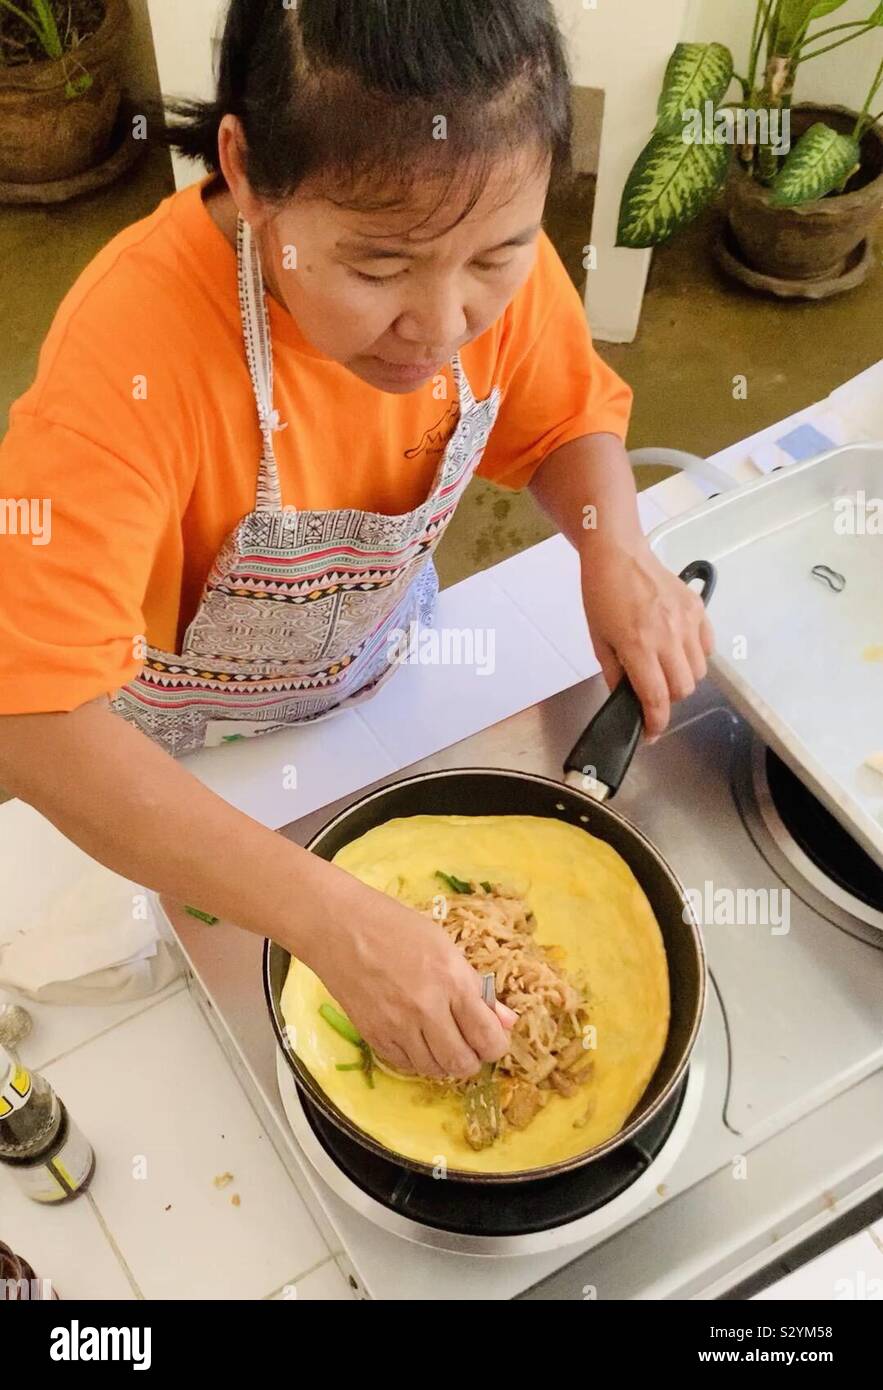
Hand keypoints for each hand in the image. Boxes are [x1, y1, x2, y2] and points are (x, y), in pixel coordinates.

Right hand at [304, 865, 515, 1079]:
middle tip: (467, 1042)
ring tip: (442, 1041)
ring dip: (444, 1062)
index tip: (492, 1038)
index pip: (488, 1037)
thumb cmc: (395, 926)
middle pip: (463, 1064)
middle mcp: (427, 1009)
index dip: (496, 1045)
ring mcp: (398, 1027)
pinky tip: (417, 1040)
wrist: (339, 927)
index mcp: (452, 981)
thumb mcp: (445, 947)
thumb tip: (507, 1020)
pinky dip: (417, 1059)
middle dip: (472, 1059)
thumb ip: (476, 987)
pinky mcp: (374, 1036)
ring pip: (435, 1070)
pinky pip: (406, 1066)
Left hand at [581, 538, 714, 736]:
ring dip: (683, 679)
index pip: (656, 698)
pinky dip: (696, 656)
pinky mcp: (698, 608)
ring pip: (698, 671)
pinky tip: (679, 650)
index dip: (656, 723)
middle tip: (654, 694)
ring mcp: (687, 621)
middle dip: (669, 701)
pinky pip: (707, 646)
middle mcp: (667, 635)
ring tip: (665, 669)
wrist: (619, 553)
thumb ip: (615, 674)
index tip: (652, 733)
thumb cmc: (602, 594)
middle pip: (683, 689)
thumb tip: (627, 700)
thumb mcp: (599, 639)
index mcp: (638, 645)